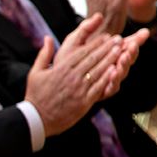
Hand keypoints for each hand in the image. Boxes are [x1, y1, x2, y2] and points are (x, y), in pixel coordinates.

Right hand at [24, 14, 125, 135]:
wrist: (37, 119)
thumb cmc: (35, 96)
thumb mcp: (35, 72)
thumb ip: (44, 54)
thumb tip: (48, 38)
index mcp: (61, 69)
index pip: (82, 52)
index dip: (95, 43)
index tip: (105, 37)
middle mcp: (72, 77)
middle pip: (93, 59)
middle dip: (107, 48)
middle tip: (118, 39)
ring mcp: (79, 89)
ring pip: (98, 71)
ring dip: (110, 60)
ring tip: (120, 50)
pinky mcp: (84, 102)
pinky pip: (98, 87)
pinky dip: (107, 78)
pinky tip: (115, 70)